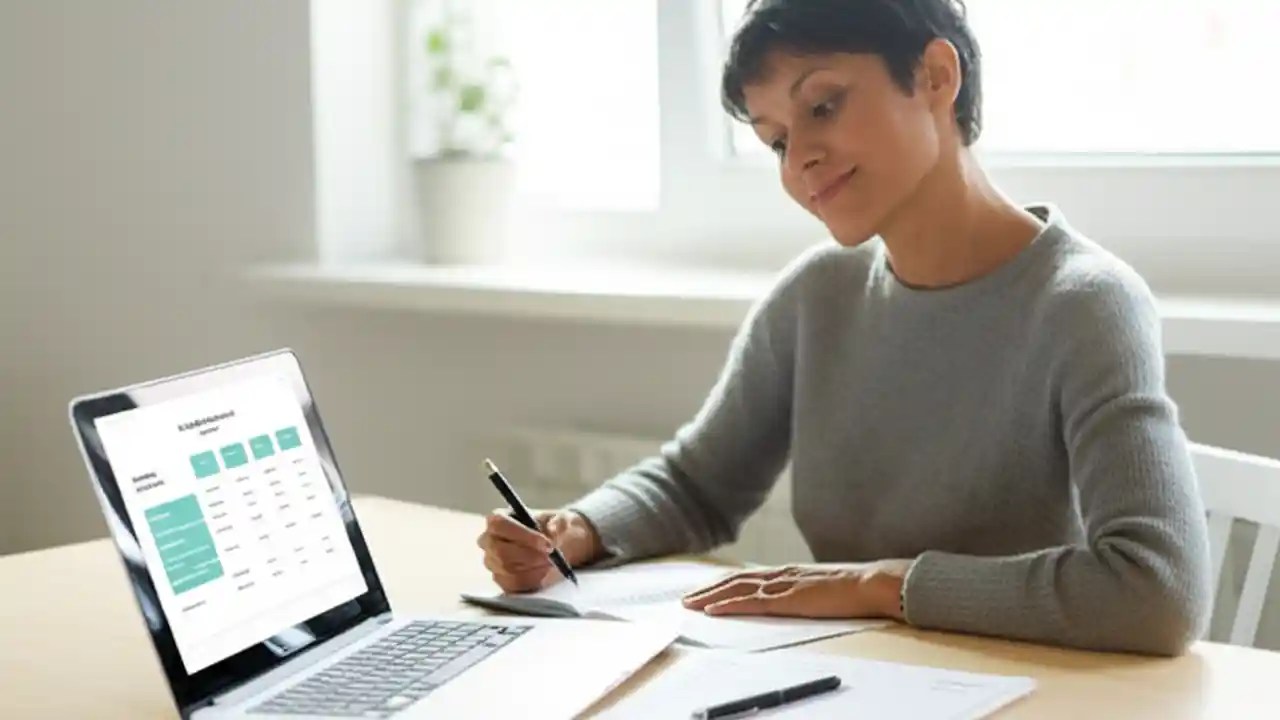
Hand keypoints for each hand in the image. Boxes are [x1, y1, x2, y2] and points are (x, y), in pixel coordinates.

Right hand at [476, 509, 603, 592]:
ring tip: (551, 563)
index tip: (547, 543)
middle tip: (551, 557)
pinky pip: (512, 584)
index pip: (500, 525)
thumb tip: (552, 530)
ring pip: (508, 569)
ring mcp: (492, 562)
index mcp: (497, 520)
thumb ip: (558, 523)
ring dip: (533, 568)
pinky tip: (544, 572)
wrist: (555, 545)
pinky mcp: (500, 579)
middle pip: (501, 552)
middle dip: (530, 556)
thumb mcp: (559, 519)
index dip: (523, 535)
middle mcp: (488, 541)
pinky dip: (532, 579)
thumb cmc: (551, 528)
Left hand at [681, 561, 910, 619]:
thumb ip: (803, 589)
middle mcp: (781, 574)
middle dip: (708, 589)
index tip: (705, 589)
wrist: (871, 584)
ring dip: (710, 597)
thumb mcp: (821, 587)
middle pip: (735, 580)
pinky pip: (751, 603)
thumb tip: (792, 597)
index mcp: (789, 572)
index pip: (748, 576)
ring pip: (737, 589)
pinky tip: (713, 610)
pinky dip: (729, 605)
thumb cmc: (853, 588)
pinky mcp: (788, 599)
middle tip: (686, 598)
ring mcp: (783, 585)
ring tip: (690, 605)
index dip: (724, 582)